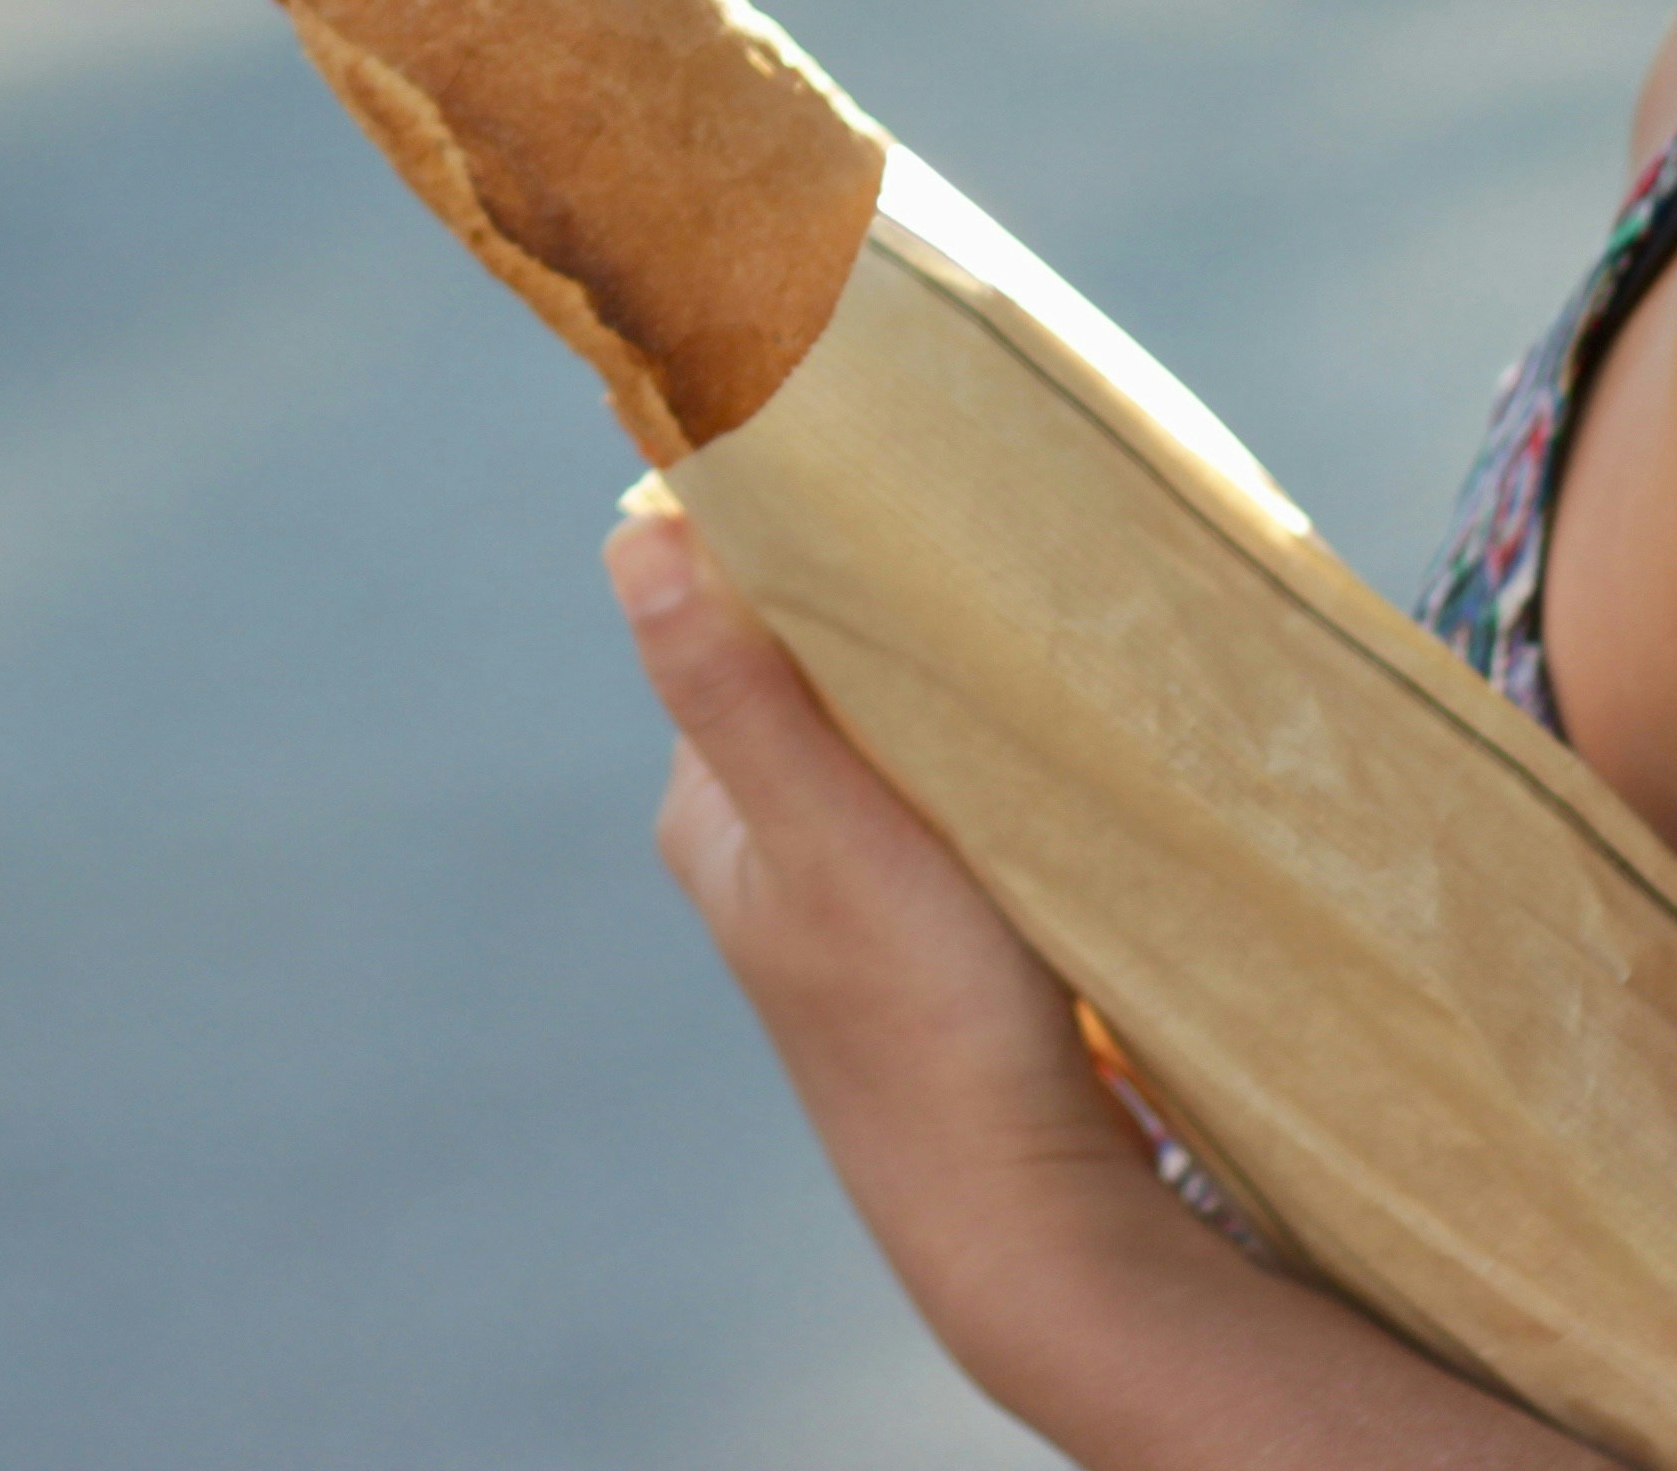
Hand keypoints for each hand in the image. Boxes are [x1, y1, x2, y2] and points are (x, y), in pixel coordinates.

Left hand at [602, 507, 1185, 1367]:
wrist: (1025, 1210)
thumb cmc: (926, 1020)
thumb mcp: (829, 834)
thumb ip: (734, 692)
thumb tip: (634, 537)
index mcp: (708, 804)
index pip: (725, 613)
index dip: (792, 531)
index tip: (883, 466)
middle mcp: (758, 833)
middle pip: (812, 661)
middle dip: (883, 598)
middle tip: (982, 538)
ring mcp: (847, 877)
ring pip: (886, 719)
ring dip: (941, 672)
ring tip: (1021, 625)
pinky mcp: (933, 914)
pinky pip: (944, 778)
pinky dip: (984, 738)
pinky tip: (1042, 730)